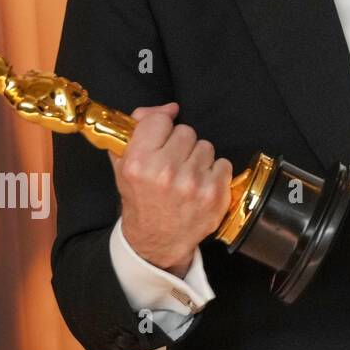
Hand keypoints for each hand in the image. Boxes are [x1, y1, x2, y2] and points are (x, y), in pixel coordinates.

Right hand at [109, 103, 232, 276]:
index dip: (161, 129)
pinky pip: (223, 163)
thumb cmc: (142, 199)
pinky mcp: (215, 192)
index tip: (160, 140)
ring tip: (186, 177)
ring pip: (206, 146)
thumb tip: (168, 108)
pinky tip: (200, 186)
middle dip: (181, 145)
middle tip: (172, 165)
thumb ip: (137, 129)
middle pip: (186, 131)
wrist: (157, 241)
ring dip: (199, 159)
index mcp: (138, 162)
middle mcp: (165, 171)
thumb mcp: (125, 165)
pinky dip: (215, 172)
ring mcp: (193, 183)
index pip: (160, 120)